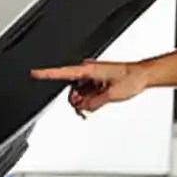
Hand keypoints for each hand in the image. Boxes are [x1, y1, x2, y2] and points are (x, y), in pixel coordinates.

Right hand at [30, 60, 148, 116]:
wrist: (142, 76)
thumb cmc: (131, 78)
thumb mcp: (111, 95)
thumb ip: (93, 102)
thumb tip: (83, 107)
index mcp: (89, 70)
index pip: (63, 72)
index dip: (47, 73)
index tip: (34, 73)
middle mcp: (88, 72)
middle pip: (71, 89)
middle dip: (77, 100)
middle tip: (89, 106)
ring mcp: (93, 77)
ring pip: (79, 93)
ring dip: (86, 101)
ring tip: (100, 102)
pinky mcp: (97, 81)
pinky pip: (87, 93)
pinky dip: (91, 99)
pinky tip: (101, 101)